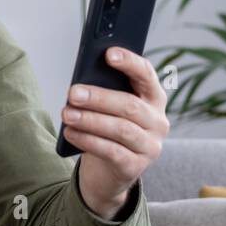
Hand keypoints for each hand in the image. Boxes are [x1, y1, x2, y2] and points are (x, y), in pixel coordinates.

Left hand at [60, 47, 168, 218]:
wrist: (108, 171)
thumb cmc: (107, 129)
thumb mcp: (107, 108)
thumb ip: (104, 91)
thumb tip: (80, 82)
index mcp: (154, 98)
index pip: (146, 74)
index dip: (129, 63)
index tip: (109, 53)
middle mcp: (158, 121)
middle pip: (129, 105)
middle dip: (99, 98)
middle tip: (72, 93)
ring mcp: (150, 146)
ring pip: (120, 129)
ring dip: (90, 120)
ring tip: (66, 114)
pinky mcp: (135, 167)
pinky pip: (111, 151)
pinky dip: (88, 140)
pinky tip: (70, 133)